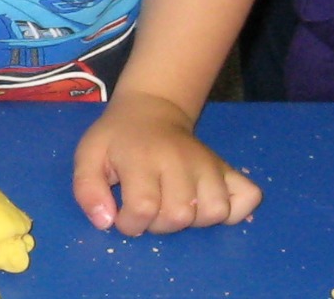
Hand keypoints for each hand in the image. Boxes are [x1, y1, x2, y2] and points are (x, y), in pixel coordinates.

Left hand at [71, 90, 259, 235]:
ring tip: (174, 206)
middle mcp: (180, 160)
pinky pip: (246, 197)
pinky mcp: (228, 168)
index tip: (123, 215)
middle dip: (158, 224)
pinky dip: (233, 211)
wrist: (151, 109)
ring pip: (213, 211)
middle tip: (148, 207)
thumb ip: (87, 190)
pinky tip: (206, 205)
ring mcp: (209, 164)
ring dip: (192, 221)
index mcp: (144, 157)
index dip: (130, 223)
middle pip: (179, 215)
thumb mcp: (88, 156)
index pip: (144, 208)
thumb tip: (105, 221)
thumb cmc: (117, 138)